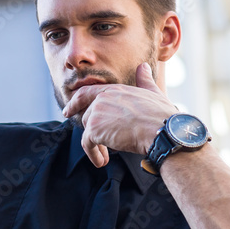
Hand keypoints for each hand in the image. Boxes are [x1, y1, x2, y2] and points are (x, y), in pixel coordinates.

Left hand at [62, 63, 177, 166]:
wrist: (162, 131)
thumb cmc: (162, 116)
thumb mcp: (153, 93)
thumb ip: (144, 80)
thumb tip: (144, 67)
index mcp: (116, 89)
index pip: (88, 93)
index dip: (76, 102)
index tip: (68, 110)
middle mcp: (103, 97)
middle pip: (87, 116)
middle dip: (92, 131)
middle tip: (97, 145)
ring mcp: (97, 112)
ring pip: (88, 130)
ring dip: (96, 145)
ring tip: (106, 156)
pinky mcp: (94, 129)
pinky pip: (87, 144)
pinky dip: (93, 154)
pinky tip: (102, 161)